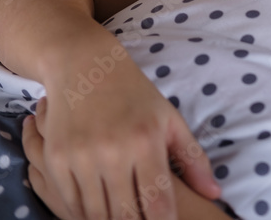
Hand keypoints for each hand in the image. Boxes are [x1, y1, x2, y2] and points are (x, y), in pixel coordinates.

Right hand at [23, 56, 219, 219]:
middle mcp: (112, 151)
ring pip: (95, 214)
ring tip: (121, 219)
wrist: (84, 65)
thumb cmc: (135, 94)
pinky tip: (96, 214)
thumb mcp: (169, 120)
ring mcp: (81, 156)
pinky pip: (69, 202)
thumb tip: (214, 194)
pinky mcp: (56, 158)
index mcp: (146, 142)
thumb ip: (192, 159)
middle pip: (125, 215)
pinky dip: (82, 214)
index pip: (158, 203)